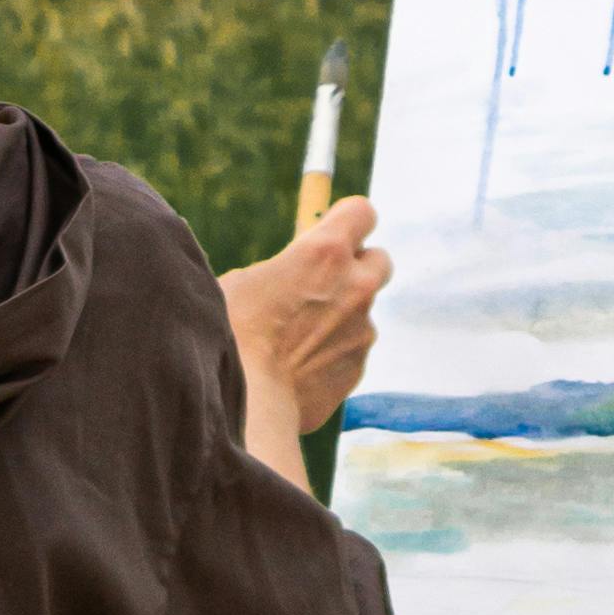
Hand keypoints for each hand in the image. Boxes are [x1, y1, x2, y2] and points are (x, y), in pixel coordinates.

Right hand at [219, 197, 389, 483]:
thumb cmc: (234, 334)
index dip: (347, 220)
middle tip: (319, 285)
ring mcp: (364, 328)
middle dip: (356, 268)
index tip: (330, 233)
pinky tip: (295, 366)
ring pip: (360, 311)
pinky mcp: (359, 365)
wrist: (251, 402)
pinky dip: (331, 352)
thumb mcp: (245, 281)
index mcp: (326, 251)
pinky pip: (350, 349)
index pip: (362, 212)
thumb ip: (282, 270)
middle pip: (378, 260)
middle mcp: (357, 285)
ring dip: (338, 317)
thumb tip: (288, 275)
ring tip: (293, 338)